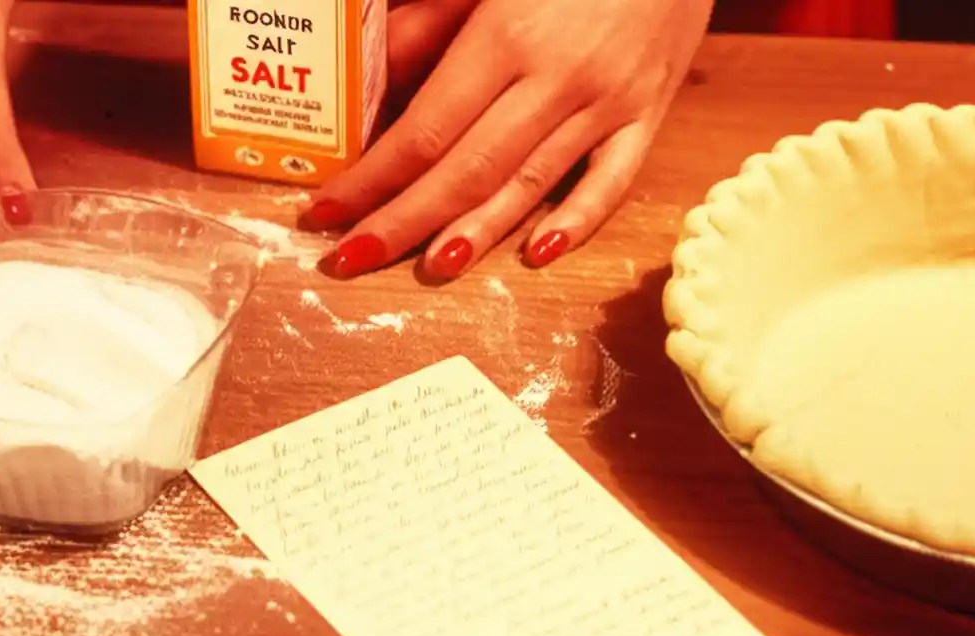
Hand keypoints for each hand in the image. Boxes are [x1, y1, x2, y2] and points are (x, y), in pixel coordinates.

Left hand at [303, 0, 711, 280]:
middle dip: (402, 224)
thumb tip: (374, 82)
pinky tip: (537, 255)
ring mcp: (607, 103)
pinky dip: (579, 222)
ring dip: (475, 234)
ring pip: (530, 184)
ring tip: (426, 270)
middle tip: (350, 260)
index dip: (371, 181)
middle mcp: (556, 79)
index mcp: (507, 35)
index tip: (326, 211)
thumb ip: (432, 22)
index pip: (424, 131)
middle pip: (467, 171)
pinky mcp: (648, 114)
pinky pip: (613, 180)